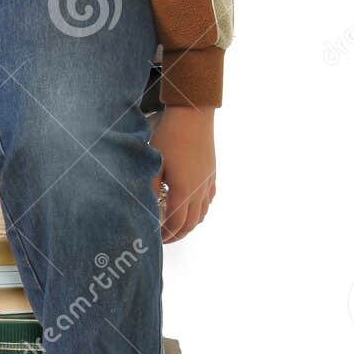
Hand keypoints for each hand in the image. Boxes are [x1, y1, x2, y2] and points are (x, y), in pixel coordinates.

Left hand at [150, 105, 216, 242]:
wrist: (192, 114)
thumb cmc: (168, 136)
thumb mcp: (152, 162)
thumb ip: (148, 187)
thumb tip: (142, 206)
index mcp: (183, 191)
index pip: (176, 224)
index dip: (165, 235)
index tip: (155, 239)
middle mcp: (198, 191)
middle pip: (191, 223)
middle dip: (177, 234)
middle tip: (164, 238)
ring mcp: (207, 182)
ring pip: (202, 213)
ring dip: (190, 224)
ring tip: (177, 227)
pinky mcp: (211, 173)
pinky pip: (209, 199)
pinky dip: (200, 210)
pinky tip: (193, 207)